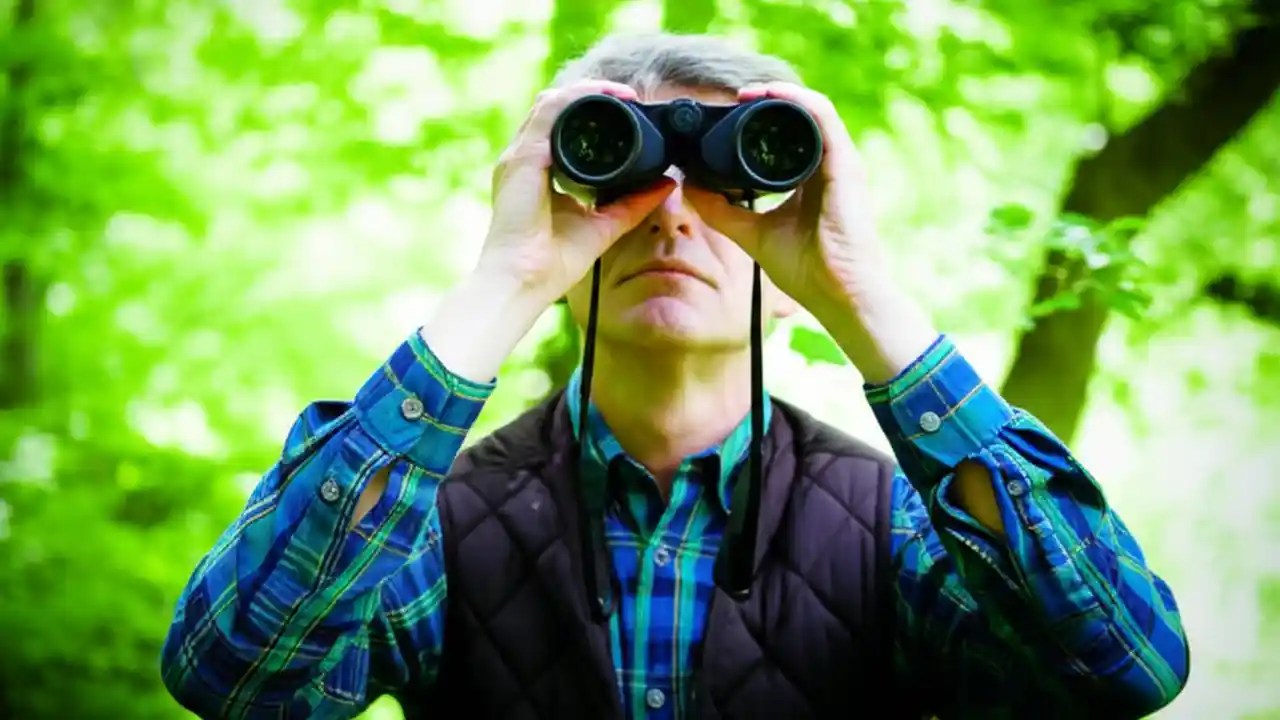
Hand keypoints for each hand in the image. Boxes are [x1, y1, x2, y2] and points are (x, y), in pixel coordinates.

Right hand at [475, 80, 676, 306]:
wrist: (523, 281)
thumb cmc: (552, 263)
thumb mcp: (604, 224)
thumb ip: (633, 202)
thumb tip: (667, 183)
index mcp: (537, 172)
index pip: (560, 129)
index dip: (591, 114)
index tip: (627, 112)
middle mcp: (525, 159)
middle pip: (556, 109)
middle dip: (592, 97)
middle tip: (629, 97)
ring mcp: (520, 155)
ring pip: (553, 102)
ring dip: (588, 91)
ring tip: (623, 93)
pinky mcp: (523, 158)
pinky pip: (550, 110)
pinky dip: (578, 97)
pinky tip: (604, 96)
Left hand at [685, 82, 935, 382]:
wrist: (839, 294)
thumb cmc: (808, 270)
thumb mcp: (753, 234)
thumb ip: (723, 211)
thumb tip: (689, 186)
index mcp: (811, 178)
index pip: (789, 135)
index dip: (760, 118)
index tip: (728, 113)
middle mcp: (828, 166)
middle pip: (799, 118)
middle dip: (767, 100)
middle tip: (733, 98)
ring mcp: (841, 163)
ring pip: (812, 110)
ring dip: (779, 94)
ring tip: (747, 93)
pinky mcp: (846, 166)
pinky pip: (824, 118)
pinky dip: (799, 101)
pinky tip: (774, 94)